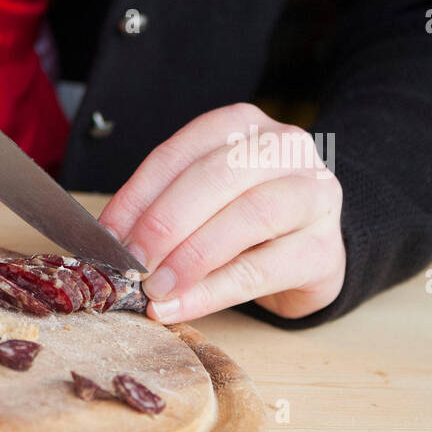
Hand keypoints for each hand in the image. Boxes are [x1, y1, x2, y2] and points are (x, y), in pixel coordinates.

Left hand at [98, 103, 345, 321]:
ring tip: (154, 288)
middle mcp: (285, 148)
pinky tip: (179, 305)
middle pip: (217, 176)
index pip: (178, 154)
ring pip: (250, 216)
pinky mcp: (326, 249)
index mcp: (240, 126)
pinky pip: (263, 269)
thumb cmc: (242, 223)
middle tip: (131, 263)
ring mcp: (314, 195)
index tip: (105, 235)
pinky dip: (212, 291)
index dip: (136, 197)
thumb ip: (161, 211)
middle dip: (164, 223)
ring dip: (191, 256)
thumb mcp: (200, 202)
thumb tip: (110, 243)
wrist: (309, 252)